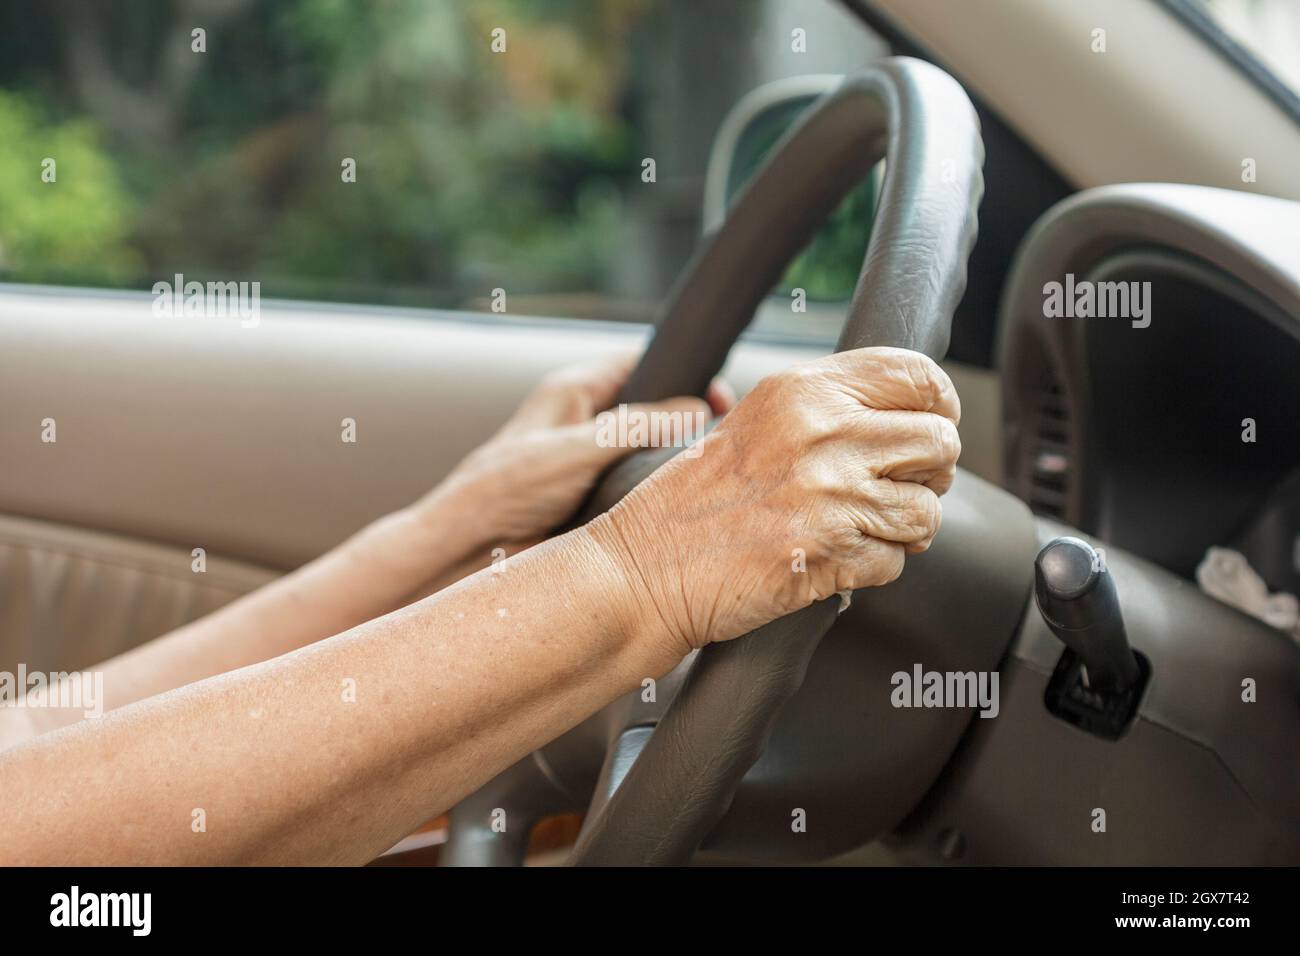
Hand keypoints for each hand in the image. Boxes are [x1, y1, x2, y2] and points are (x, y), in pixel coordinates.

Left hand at [412, 352, 733, 554]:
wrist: (469, 549)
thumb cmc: (504, 490)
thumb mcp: (578, 449)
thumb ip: (636, 427)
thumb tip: (696, 409)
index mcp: (574, 391)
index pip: (642, 363)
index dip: (684, 371)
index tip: (721, 394)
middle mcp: (584, 422)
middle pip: (651, 407)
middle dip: (686, 418)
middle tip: (724, 434)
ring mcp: (589, 461)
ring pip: (647, 450)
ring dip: (673, 460)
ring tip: (711, 471)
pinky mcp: (591, 498)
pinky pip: (636, 486)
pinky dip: (658, 491)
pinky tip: (680, 503)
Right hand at [588, 347, 960, 660]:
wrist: (643, 571)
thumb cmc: (690, 504)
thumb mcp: (751, 423)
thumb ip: (821, 410)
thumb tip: (901, 413)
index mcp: (801, 392)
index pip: (917, 376)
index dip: (939, 406)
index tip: (931, 426)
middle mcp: (822, 434)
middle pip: (939, 441)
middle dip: (931, 472)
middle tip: (901, 487)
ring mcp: (830, 494)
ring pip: (928, 509)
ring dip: (906, 528)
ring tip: (865, 529)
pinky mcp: (832, 553)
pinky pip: (896, 562)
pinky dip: (874, 568)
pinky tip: (834, 559)